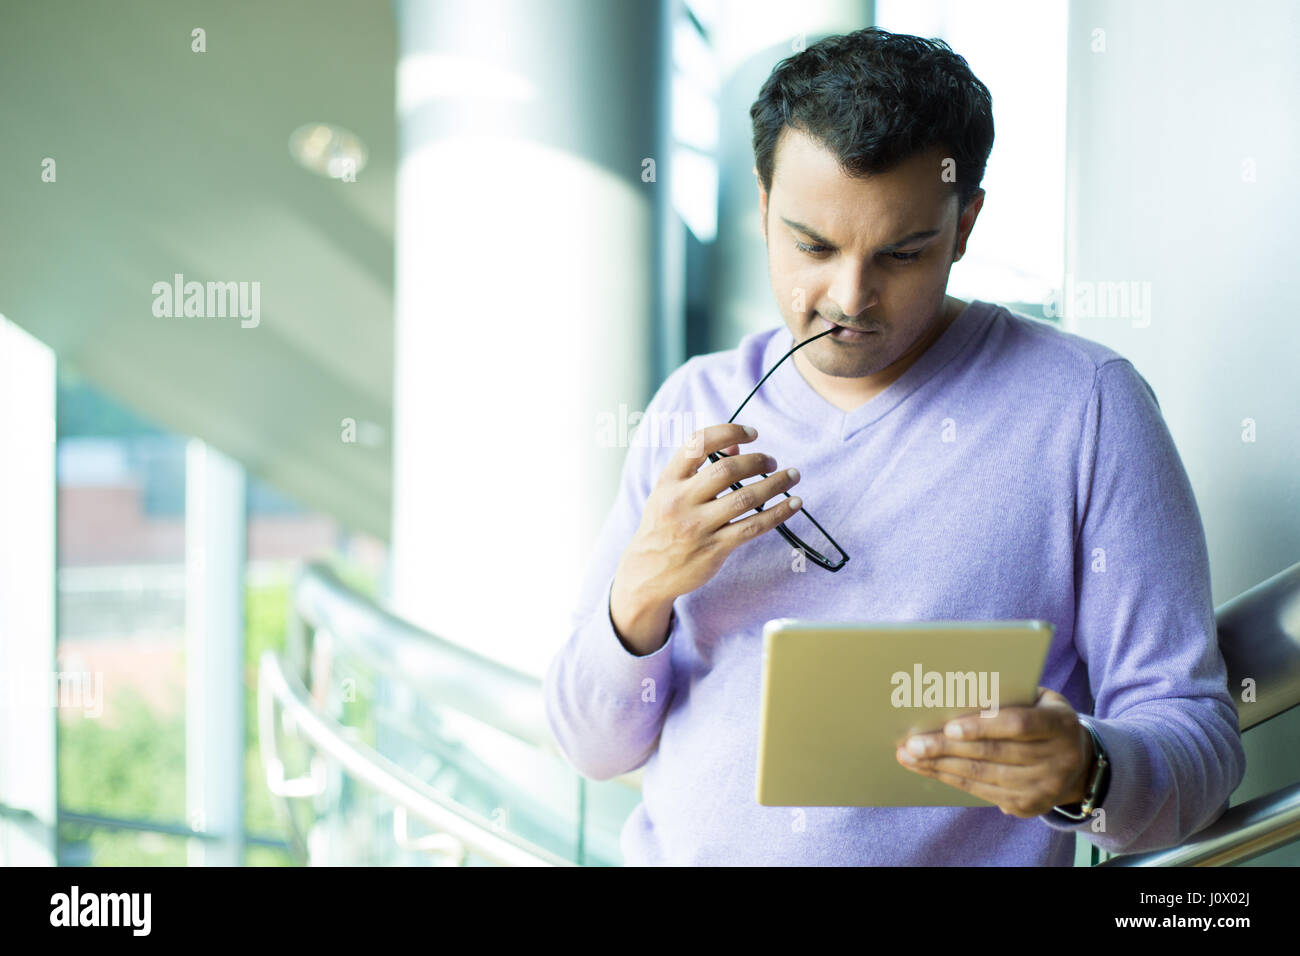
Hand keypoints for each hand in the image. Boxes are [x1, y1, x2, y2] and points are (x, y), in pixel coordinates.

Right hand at [610, 423, 802, 653]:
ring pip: (744, 498)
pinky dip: (778, 513)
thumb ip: (699, 468)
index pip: (698, 444)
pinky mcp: (714, 548)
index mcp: (668, 481)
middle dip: (757, 461)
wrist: (647, 572)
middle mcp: (681, 501)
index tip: (753, 434)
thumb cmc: (663, 526)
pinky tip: (794, 503)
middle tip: (773, 462)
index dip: (729, 432)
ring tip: (792, 476)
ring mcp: (697, 526)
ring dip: (775, 484)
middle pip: (726, 470)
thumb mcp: (669, 492)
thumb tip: (737, 446)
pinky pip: (752, 527)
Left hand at [894, 687, 1093, 817]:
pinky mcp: (1028, 806)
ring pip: (982, 776)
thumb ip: (1008, 696)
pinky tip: (928, 769)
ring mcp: (1044, 787)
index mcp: (1061, 725)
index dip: (983, 726)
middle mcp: (1057, 760)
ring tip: (910, 756)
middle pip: (993, 754)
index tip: (950, 727)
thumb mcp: (1039, 699)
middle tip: (912, 743)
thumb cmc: (1045, 716)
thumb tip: (958, 695)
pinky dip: (951, 779)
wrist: (1079, 762)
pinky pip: (982, 792)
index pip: (1018, 725)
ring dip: (940, 766)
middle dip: (947, 748)